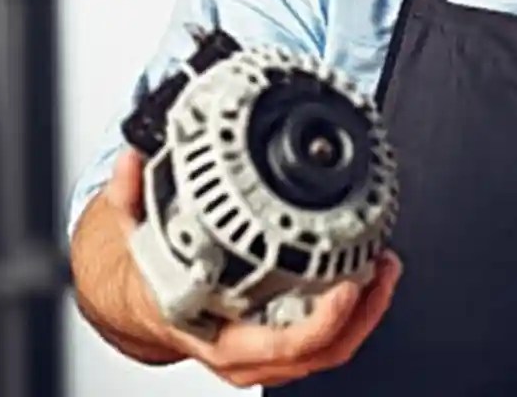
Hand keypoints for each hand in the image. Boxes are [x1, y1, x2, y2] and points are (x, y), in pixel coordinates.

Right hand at [104, 149, 403, 387]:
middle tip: (381, 268)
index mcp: (211, 332)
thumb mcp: (134, 235)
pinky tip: (369, 278)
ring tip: (385, 269)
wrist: (142, 305)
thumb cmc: (150, 277)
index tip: (345, 287)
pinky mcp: (281, 343)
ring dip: (366, 313)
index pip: (278, 343)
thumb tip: (131, 163)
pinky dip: (355, 313)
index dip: (320, 324)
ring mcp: (266, 353)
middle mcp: (243, 352)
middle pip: (320, 352)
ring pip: (330, 351)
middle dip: (361, 313)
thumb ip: (131, 196)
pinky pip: (328, 341)